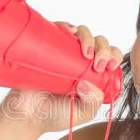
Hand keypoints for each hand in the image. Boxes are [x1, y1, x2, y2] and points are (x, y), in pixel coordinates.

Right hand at [1, 22, 124, 133]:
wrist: (26, 114)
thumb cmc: (55, 114)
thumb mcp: (82, 113)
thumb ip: (92, 102)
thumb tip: (87, 83)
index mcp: (93, 72)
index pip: (109, 56)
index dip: (114, 55)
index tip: (111, 65)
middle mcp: (80, 59)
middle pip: (99, 42)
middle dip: (104, 49)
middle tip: (98, 65)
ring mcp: (64, 50)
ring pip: (82, 32)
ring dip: (89, 38)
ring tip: (86, 54)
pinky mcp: (47, 45)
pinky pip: (59, 28)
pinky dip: (67, 26)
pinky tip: (71, 32)